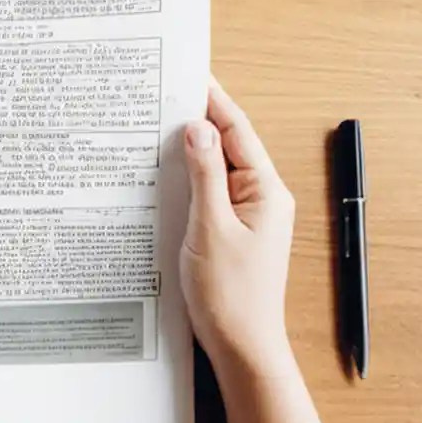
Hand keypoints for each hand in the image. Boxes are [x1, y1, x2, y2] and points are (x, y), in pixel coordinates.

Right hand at [180, 79, 295, 374]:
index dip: (212, 101)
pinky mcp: (230, 232)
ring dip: (190, 150)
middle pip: (226, 145)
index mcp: (265, 190)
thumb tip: (198, 128)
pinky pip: (209, 193)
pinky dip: (188, 179)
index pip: (237, 131)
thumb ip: (204, 175)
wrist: (241, 346)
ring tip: (156, 127)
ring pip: (215, 169)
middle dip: (197, 120)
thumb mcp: (211, 228)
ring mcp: (247, 215)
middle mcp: (261, 197)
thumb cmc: (231, 295)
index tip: (187, 76)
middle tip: (161, 97)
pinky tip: (164, 174)